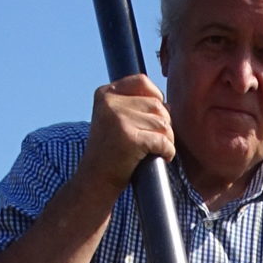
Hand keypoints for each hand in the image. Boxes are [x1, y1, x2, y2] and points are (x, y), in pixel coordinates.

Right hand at [77, 75, 173, 191]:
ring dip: (167, 139)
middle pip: (156, 104)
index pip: (142, 81)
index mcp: (104, 94)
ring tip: (156, 150)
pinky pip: (163, 140)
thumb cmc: (111, 152)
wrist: (95, 181)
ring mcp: (118, 119)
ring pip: (163, 122)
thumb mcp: (113, 120)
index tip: (153, 119)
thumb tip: (168, 104)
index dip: (155, 97)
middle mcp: (109, 103)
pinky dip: (168, 151)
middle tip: (155, 141)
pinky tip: (162, 157)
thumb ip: (134, 105)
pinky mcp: (129, 138)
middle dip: (163, 124)